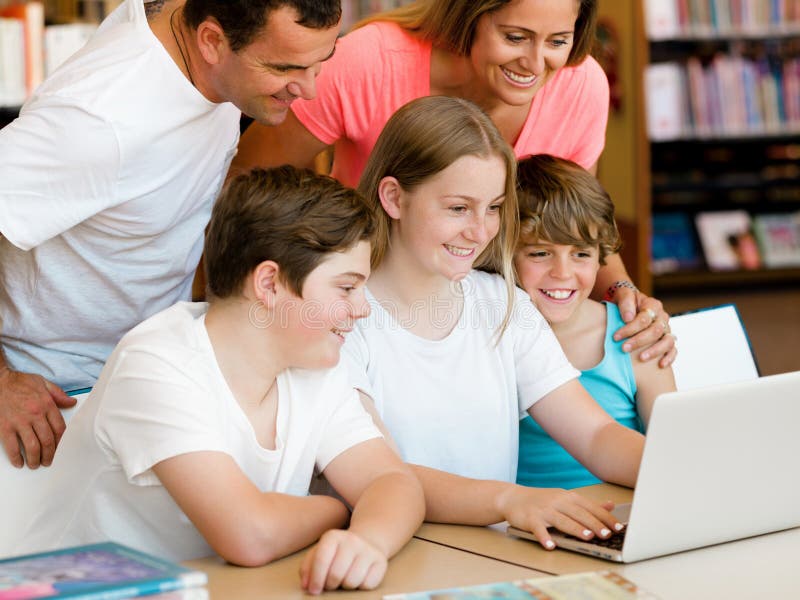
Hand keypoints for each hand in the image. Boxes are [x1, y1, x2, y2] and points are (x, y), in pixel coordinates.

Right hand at [0, 367, 75, 467]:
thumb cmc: (20, 382)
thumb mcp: (43, 383)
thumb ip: (58, 394)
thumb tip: (72, 402)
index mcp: (47, 405)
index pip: (59, 429)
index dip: (61, 443)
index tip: (60, 450)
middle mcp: (35, 415)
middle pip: (47, 440)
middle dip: (49, 455)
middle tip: (48, 462)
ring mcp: (20, 422)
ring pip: (32, 446)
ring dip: (35, 459)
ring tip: (35, 464)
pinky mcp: (5, 427)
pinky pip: (12, 446)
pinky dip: (16, 457)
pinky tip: (19, 463)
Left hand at [299, 529, 387, 594]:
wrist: (366, 542)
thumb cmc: (337, 552)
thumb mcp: (319, 553)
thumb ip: (308, 568)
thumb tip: (306, 585)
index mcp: (333, 537)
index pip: (321, 560)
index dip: (316, 579)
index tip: (314, 590)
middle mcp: (352, 540)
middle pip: (336, 574)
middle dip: (330, 585)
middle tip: (330, 584)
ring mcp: (368, 550)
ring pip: (352, 581)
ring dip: (345, 586)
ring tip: (344, 578)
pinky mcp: (381, 561)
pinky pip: (367, 584)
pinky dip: (361, 586)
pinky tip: (358, 577)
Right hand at [497, 485, 622, 549]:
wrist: (513, 498)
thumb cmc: (542, 500)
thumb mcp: (565, 498)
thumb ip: (587, 504)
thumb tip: (611, 505)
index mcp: (568, 497)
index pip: (590, 507)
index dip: (605, 517)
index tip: (618, 527)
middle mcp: (557, 501)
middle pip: (578, 513)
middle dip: (593, 524)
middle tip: (606, 535)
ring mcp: (544, 510)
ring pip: (562, 520)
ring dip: (575, 528)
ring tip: (587, 537)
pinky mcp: (530, 519)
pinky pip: (539, 528)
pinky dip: (544, 537)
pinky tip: (550, 545)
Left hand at [611, 288, 675, 367]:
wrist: (629, 306)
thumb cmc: (625, 301)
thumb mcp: (623, 295)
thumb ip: (625, 302)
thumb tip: (628, 318)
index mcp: (653, 305)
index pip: (645, 318)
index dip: (630, 328)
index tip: (615, 337)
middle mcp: (662, 317)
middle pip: (656, 331)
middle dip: (639, 341)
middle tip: (624, 348)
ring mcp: (667, 329)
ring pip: (667, 341)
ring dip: (655, 351)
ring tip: (642, 358)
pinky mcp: (668, 340)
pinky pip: (673, 350)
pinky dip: (669, 357)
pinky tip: (660, 365)